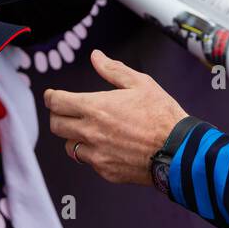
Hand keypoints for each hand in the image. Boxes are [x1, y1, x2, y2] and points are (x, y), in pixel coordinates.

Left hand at [45, 50, 187, 185]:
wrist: (177, 149)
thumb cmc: (161, 115)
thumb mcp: (140, 83)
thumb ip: (113, 70)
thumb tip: (96, 57)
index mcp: (96, 107)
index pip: (57, 103)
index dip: (51, 97)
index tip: (52, 96)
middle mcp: (91, 132)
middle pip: (56, 125)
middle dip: (58, 116)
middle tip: (67, 111)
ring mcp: (97, 154)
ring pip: (69, 146)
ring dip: (74, 137)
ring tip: (89, 130)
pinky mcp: (105, 170)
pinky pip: (88, 161)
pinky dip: (91, 153)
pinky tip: (106, 145)